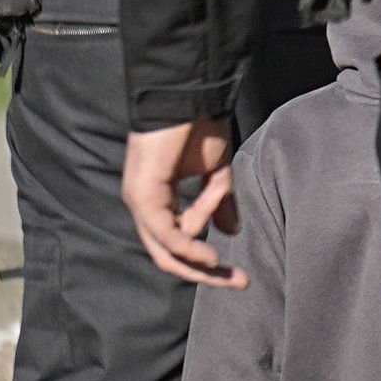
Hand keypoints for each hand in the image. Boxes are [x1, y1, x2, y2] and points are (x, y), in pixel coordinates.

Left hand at [121, 120, 242, 287]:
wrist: (188, 98)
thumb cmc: (199, 127)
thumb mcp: (218, 173)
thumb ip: (221, 203)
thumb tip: (231, 231)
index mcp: (159, 200)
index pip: (178, 244)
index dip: (207, 264)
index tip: (240, 274)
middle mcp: (145, 205)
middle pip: (168, 256)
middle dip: (204, 273)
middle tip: (239, 283)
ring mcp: (141, 201)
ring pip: (167, 248)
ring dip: (199, 258)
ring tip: (221, 260)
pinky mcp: (143, 195)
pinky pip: (167, 232)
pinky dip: (189, 246)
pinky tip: (210, 256)